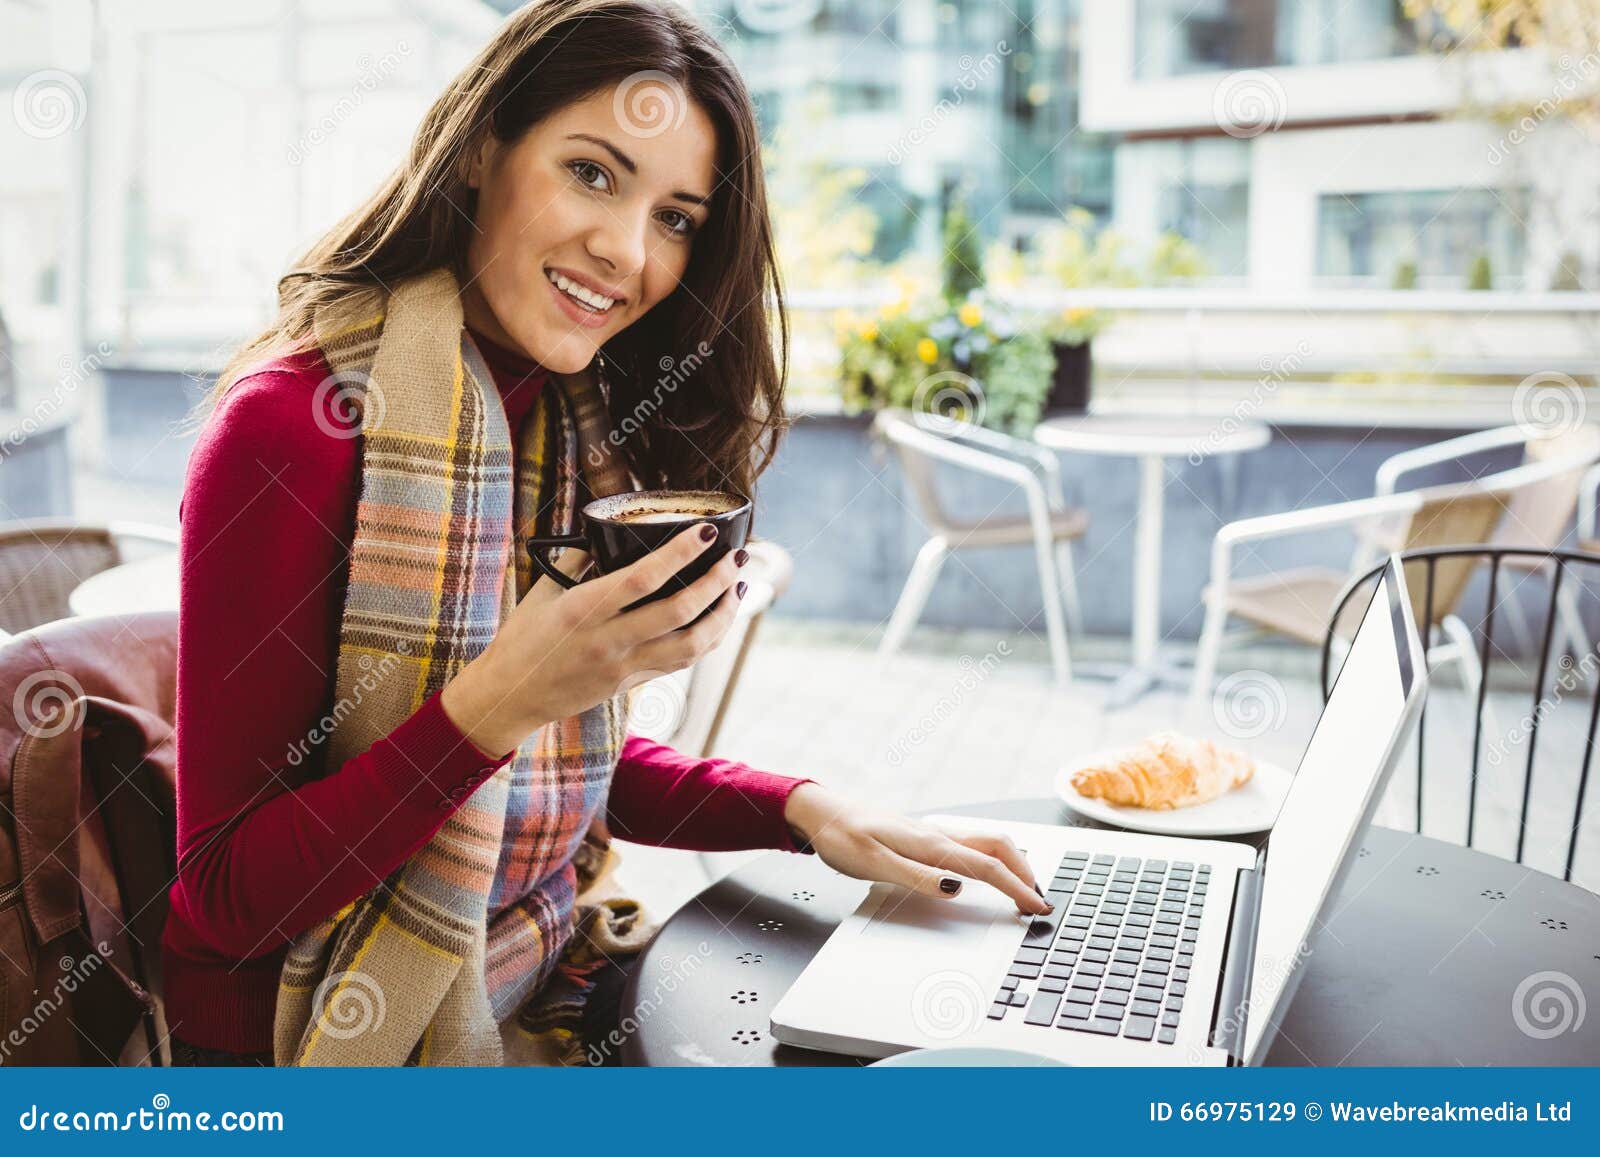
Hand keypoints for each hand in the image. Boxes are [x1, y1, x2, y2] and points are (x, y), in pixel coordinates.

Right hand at [440, 522, 746, 757]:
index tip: (707, 531)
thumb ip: (579, 559)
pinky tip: (718, 618)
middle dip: (716, 582)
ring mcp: (624, 666)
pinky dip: (707, 639)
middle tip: (737, 558)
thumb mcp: (544, 592)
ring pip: (691, 644)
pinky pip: (681, 661)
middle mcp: (608, 639)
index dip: (681, 553)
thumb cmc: (524, 638)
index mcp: (583, 610)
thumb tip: (610, 530)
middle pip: (678, 611)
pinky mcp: (632, 683)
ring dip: (722, 615)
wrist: (511, 696)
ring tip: (737, 588)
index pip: (643, 578)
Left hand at [782, 783, 1050, 915]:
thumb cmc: (843, 836)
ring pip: (986, 843)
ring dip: (1012, 863)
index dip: (1016, 888)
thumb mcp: (873, 863)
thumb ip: (915, 877)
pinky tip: (988, 871)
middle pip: (998, 847)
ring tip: (1024, 887)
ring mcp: (932, 834)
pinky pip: (970, 845)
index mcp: (929, 843)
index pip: (986, 867)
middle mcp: (937, 835)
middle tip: (1040, 901)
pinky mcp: (923, 837)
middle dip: (1025, 873)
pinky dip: (992, 859)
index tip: (1037, 908)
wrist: (821, 813)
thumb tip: (957, 889)